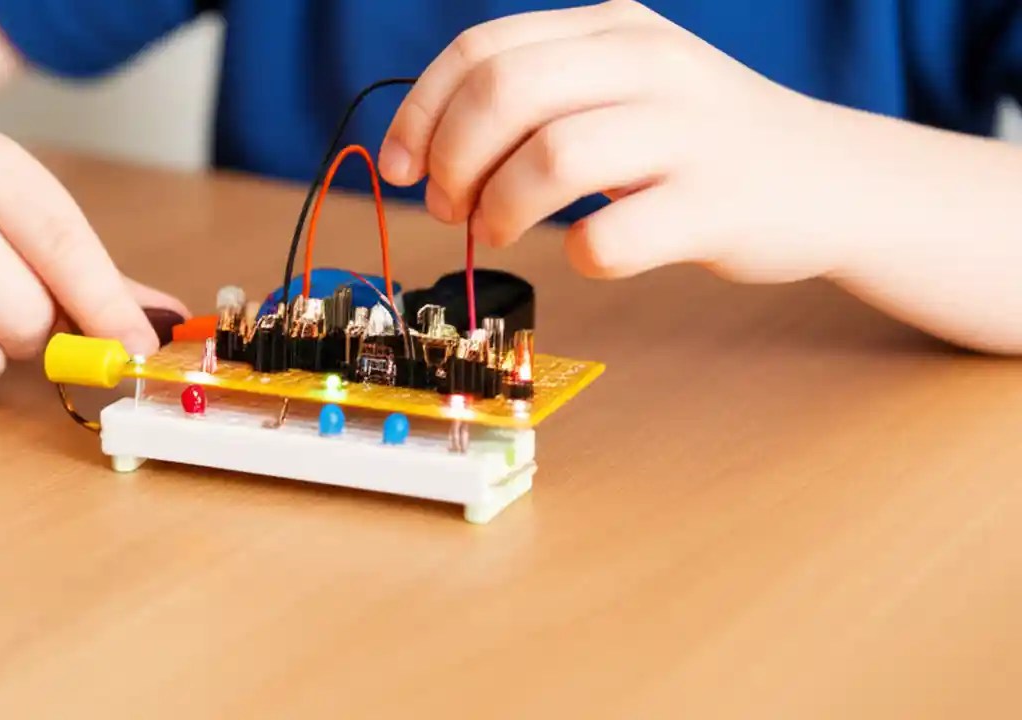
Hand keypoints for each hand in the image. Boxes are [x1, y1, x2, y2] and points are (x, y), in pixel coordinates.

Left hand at [380, 0, 854, 283]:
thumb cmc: (696, 144)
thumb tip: (425, 149)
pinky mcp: (718, 206)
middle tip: (450, 207)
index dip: (421, 114)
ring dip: (500, 208)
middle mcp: (651, 65)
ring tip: (500, 232)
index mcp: (614, 28)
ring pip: (551, 157)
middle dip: (452, 161)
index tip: (400, 167)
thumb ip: (538, 97)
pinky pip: (612, 237)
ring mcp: (690, 133)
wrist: (830, 179)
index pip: (482, 50)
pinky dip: (579, 255)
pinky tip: (590, 253)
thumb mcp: (623, 86)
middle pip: (505, 94)